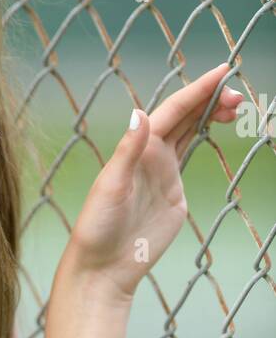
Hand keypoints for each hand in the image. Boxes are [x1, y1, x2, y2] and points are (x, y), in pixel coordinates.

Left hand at [66, 63, 243, 300]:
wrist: (104, 265)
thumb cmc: (98, 226)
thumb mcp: (112, 187)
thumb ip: (127, 151)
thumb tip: (140, 113)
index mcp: (137, 148)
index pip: (173, 110)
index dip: (198, 90)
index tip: (222, 72)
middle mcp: (150, 155)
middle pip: (185, 116)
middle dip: (210, 99)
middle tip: (238, 95)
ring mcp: (164, 172)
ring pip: (190, 131)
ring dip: (210, 113)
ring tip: (236, 105)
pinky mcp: (174, 193)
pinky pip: (190, 155)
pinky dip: (204, 136)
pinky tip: (215, 126)